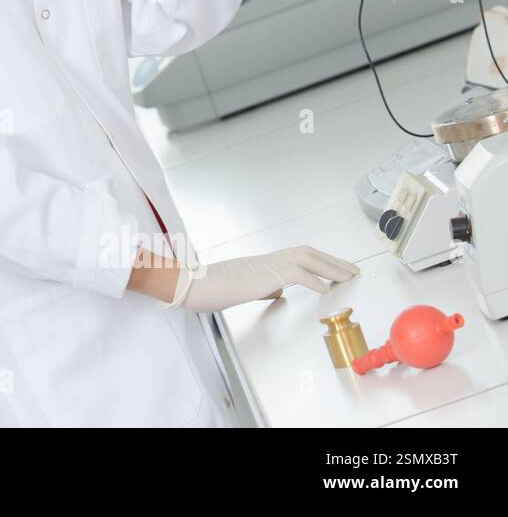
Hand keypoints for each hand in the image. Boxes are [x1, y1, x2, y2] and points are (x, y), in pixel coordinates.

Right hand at [161, 245, 359, 311]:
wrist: (192, 283)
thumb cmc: (209, 286)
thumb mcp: (242, 288)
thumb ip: (263, 288)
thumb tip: (278, 291)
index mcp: (263, 262)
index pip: (298, 256)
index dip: (321, 260)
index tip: (338, 267)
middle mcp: (267, 259)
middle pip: (307, 252)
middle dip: (333, 260)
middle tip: (353, 269)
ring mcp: (265, 265)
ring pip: (306, 258)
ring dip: (330, 267)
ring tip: (348, 276)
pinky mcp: (263, 275)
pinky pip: (296, 275)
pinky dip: (315, 281)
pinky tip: (326, 289)